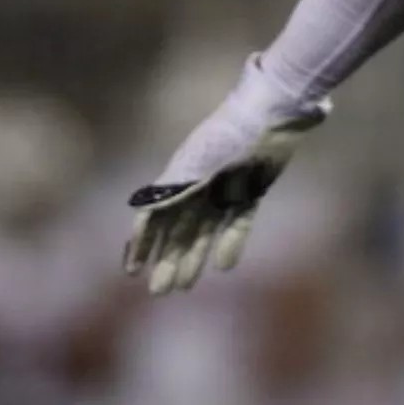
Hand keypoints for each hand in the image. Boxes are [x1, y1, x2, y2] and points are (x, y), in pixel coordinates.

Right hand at [122, 69, 327, 294]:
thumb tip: (144, 213)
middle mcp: (197, 185)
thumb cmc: (229, 136)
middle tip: (161, 291)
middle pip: (178, 229)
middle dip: (167, 259)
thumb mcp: (195, 166)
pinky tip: (224, 265)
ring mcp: (224, 187)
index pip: (152, 217)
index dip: (140, 244)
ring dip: (194, 257)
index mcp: (177, 177)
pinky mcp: (252, 188)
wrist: (271, 113)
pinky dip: (231, 241)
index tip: (132, 272)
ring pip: (205, 230)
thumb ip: (171, 189)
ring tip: (185, 287)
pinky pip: (238, 220)